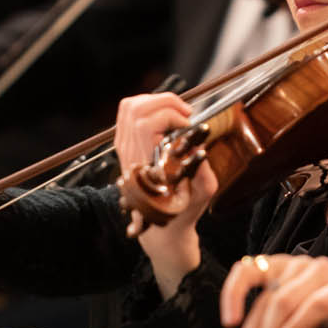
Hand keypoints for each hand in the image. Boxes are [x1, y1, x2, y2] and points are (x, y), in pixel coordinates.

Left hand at [113, 92, 215, 288]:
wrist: (160, 227)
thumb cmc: (181, 210)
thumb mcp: (202, 192)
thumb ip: (203, 168)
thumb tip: (199, 143)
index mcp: (148, 164)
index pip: (146, 124)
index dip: (170, 115)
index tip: (188, 124)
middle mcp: (131, 154)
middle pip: (136, 108)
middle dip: (165, 102)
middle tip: (185, 114)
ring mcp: (124, 149)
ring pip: (129, 107)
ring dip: (156, 101)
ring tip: (176, 112)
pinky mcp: (124, 145)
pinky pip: (127, 114)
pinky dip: (147, 105)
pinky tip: (164, 115)